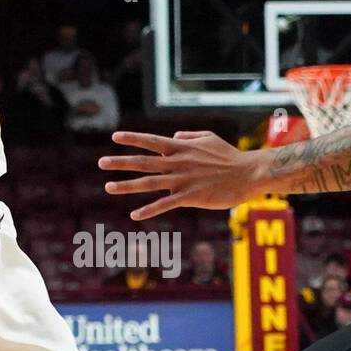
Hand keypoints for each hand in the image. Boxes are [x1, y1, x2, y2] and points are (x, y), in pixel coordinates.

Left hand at [100, 130, 268, 219]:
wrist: (249, 174)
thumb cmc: (229, 155)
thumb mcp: (208, 138)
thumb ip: (187, 136)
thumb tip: (172, 135)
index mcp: (181, 148)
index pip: (151, 142)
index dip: (133, 139)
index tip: (114, 137)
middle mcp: (178, 163)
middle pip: (143, 162)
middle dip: (120, 162)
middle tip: (101, 163)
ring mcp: (183, 180)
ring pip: (149, 183)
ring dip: (127, 186)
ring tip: (108, 187)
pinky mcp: (191, 197)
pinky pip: (166, 204)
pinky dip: (149, 210)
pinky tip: (135, 214)